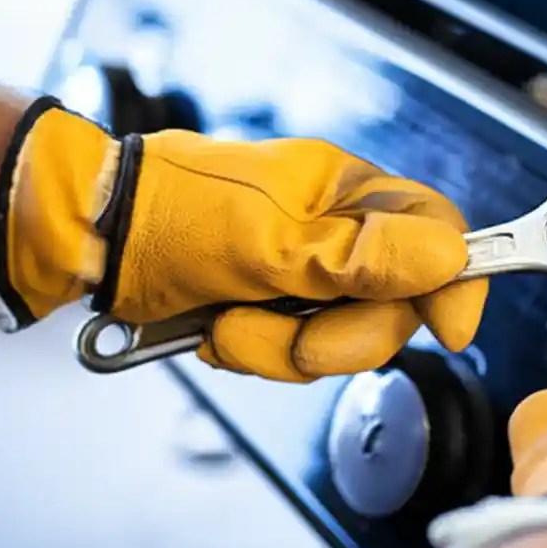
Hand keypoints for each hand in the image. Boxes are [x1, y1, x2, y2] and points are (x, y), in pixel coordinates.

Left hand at [0, 99, 486, 380]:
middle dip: (338, 336)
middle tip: (291, 336)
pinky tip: (222, 331)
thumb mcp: (269, 240)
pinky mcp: (279, 311)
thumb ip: (361, 257)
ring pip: (345, 340)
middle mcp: (341, 232)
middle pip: (396, 307)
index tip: (451, 328)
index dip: (453, 283)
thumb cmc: (172, 215)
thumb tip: (448, 257)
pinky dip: (259, 355)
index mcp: (350, 191)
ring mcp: (310, 275)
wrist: (93, 240)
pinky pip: (300, 356)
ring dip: (283, 350)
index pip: (438, 233)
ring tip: (230, 326)